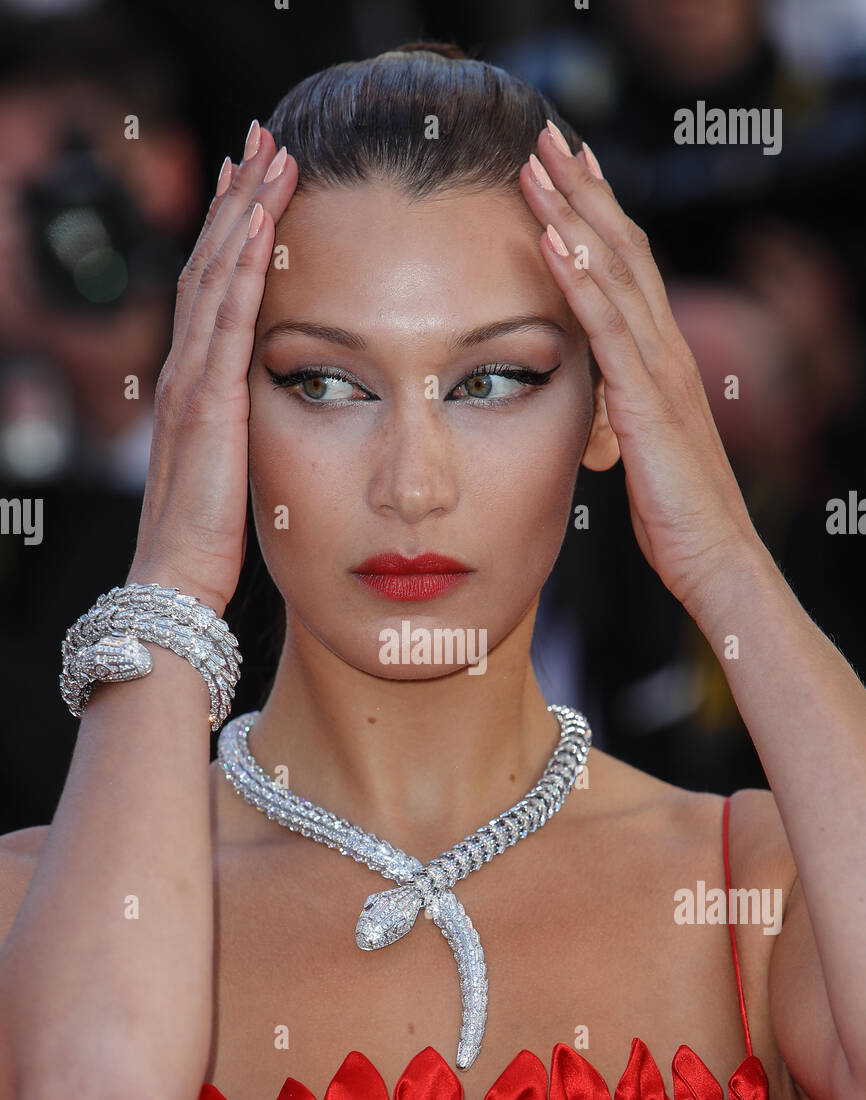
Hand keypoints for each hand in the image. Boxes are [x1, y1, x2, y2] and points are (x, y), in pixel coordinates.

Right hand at [127, 120, 298, 616]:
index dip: (235, 231)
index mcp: (196, 385)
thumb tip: (282, 407)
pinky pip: (226, 320)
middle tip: (264, 138)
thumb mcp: (236, 467)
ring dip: (243, 212)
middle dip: (238, 198)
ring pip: (217, 276)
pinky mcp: (206, 403)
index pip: (217, 288)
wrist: (179, 579)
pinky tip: (261, 223)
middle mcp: (186, 371)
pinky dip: (242, 267)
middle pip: (212, 264)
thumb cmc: (210, 537)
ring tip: (269, 155)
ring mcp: (191, 382)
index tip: (259, 182)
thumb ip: (249, 426)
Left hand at [519, 128, 759, 616]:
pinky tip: (551, 240)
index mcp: (660, 359)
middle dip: (582, 189)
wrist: (714, 557)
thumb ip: (617, 413)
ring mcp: (661, 370)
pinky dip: (580, 280)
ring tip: (535, 165)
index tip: (564, 169)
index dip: (596, 214)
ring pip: (615, 272)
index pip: (628, 268)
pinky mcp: (649, 400)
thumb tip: (592, 404)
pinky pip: (610, 328)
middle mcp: (666, 350)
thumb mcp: (638, 448)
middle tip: (545, 135)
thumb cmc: (675, 512)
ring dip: (572, 214)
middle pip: (623, 249)